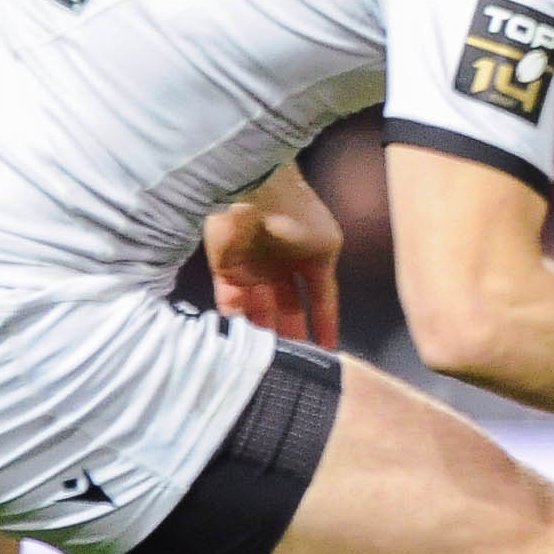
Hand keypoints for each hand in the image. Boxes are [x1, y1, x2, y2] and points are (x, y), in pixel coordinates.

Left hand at [205, 165, 341, 345]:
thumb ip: (319, 281)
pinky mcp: (225, 269)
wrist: (252, 192)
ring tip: (267, 356)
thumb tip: (312, 308)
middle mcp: (284, 264)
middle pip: (288, 307)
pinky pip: (231, 300)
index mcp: (312, 256)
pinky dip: (236, 317)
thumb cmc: (298, 217)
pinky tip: (243, 338)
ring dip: (263, 329)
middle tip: (293, 361)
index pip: (321, 297)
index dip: (325, 322)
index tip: (328, 350)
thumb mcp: (326, 246)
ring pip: (259, 307)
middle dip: (291, 332)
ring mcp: (253, 267)